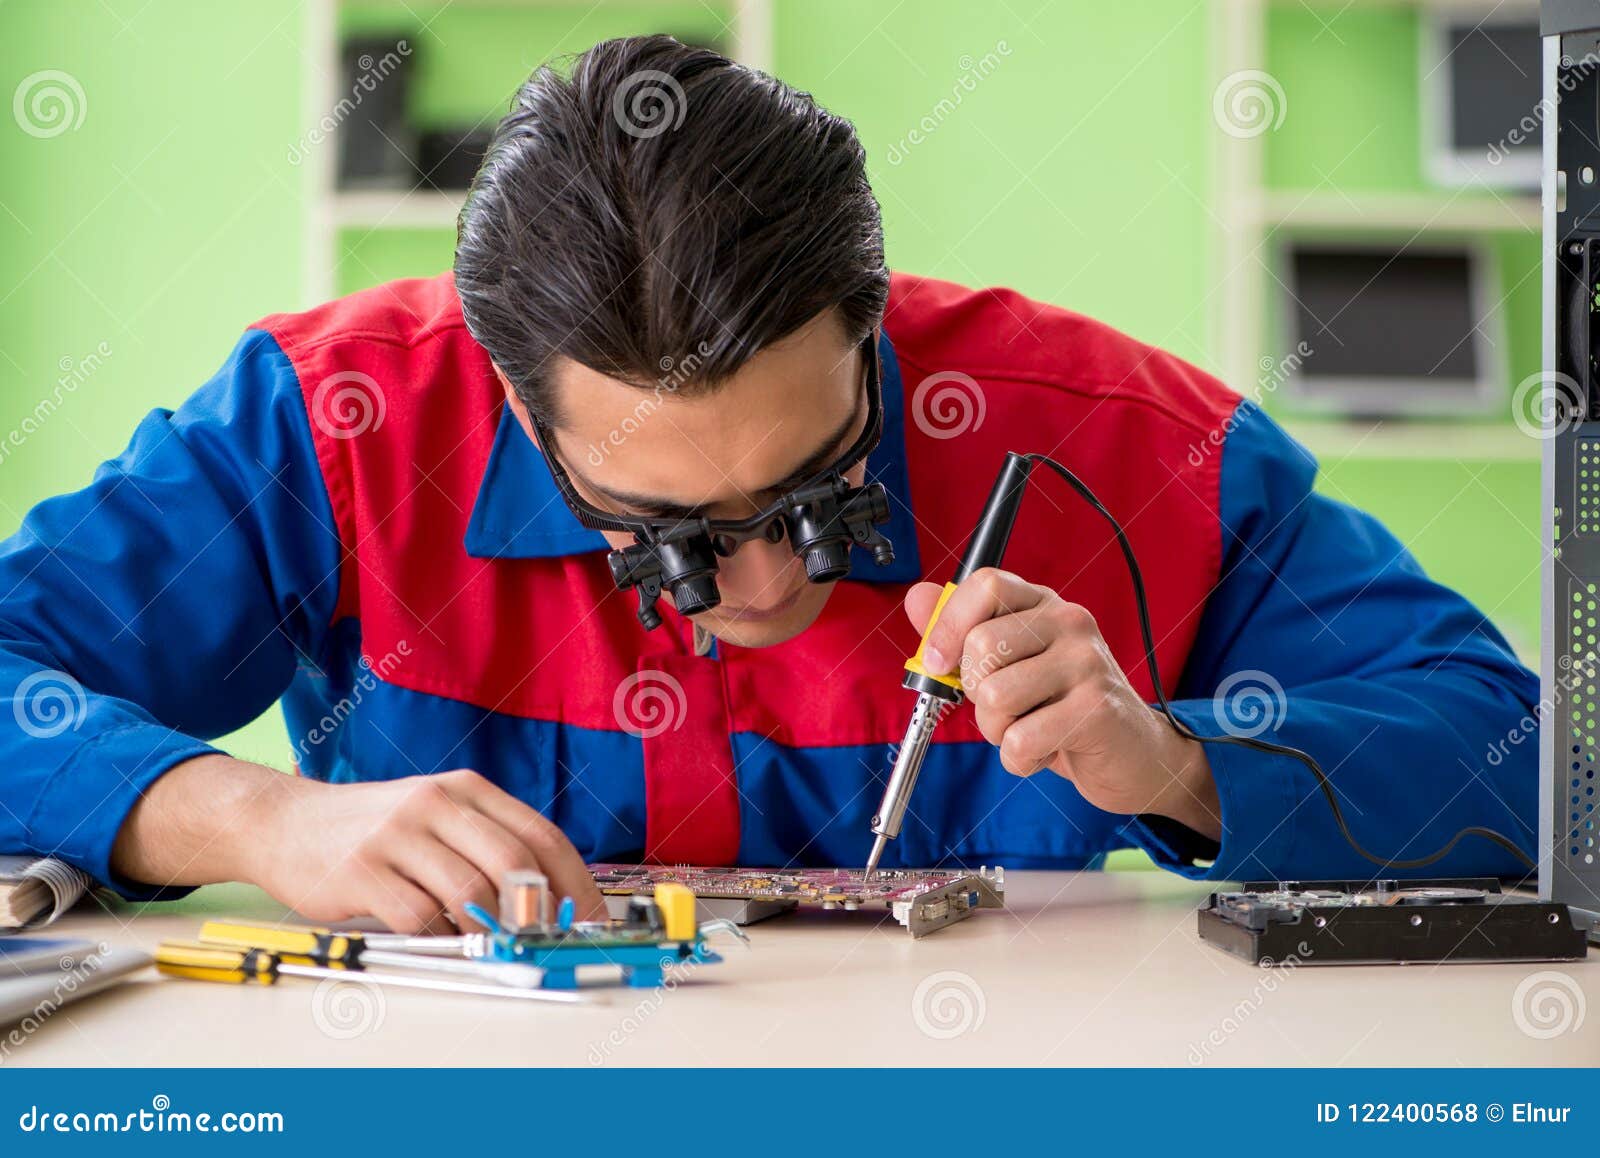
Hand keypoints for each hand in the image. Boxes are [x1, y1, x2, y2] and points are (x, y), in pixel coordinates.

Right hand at [114, 757, 606, 933]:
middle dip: (540, 912)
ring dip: (486, 928)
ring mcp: (397, 836)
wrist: (286, 822)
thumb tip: (550, 901)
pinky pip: (419, 917)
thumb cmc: (375, 828)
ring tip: (481, 937)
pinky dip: (437, 936)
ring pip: (469, 894)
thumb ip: (486, 844)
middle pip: (514, 863)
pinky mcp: (362, 871)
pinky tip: (432, 933)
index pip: (541, 835)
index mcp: (466, 789)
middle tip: (547, 942)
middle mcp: (435, 804)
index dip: (575, 882)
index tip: (591, 919)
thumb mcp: (435, 814)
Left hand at [907, 568, 1220, 838]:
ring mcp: (1087, 663)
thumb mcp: (1011, 665)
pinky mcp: (1097, 710)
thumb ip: (962, 631)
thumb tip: (918, 597)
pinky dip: (1020, 759)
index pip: (986, 584)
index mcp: (1044, 604)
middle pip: (982, 645)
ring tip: (1027, 729)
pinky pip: (1020, 741)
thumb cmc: (1064, 708)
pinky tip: (1046, 750)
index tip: (940, 661)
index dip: (949, 626)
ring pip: (996, 697)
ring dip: (997, 731)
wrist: (1134, 755)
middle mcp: (1070, 622)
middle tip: (1004, 707)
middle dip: (976, 691)